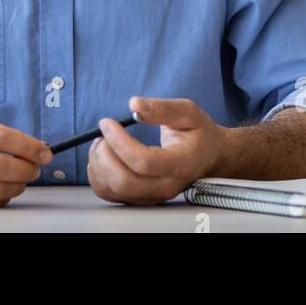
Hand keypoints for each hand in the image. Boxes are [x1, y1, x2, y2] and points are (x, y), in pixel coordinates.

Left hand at [87, 96, 224, 205]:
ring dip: (98, 164)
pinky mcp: (139, 199)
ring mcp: (152, 196)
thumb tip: (134, 104)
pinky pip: (108, 193)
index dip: (119, 141)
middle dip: (104, 155)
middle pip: (124, 182)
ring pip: (113, 190)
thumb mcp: (188, 112)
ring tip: (103, 142)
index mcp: (181, 164)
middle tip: (103, 134)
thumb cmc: (198, 134)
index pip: (144, 162)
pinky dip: (97, 175)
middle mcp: (167, 186)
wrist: (208, 158)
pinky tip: (104, 156)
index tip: (108, 122)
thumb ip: (162, 108)